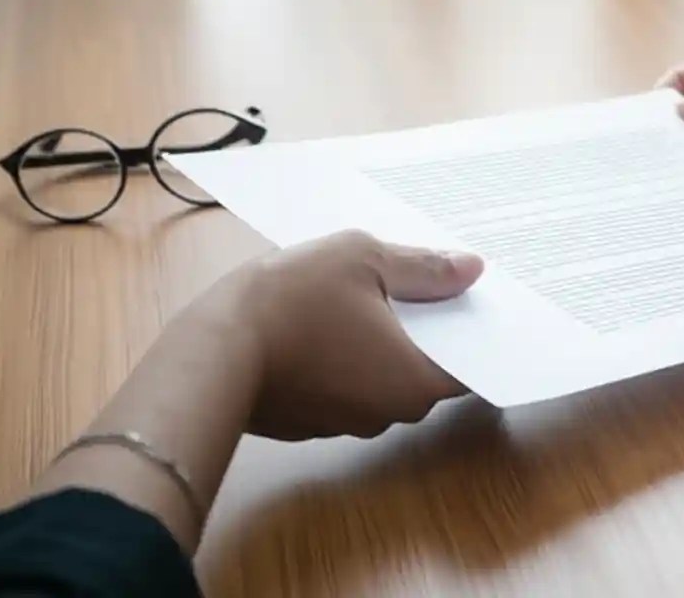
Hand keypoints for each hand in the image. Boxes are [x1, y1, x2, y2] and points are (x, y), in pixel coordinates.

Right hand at [193, 230, 483, 439]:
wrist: (210, 351)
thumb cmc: (292, 301)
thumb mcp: (364, 259)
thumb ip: (423, 267)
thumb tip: (472, 269)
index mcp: (417, 381)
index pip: (471, 364)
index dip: (474, 329)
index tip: (471, 299)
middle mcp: (390, 413)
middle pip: (427, 370)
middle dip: (427, 329)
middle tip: (419, 282)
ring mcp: (346, 423)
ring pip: (382, 379)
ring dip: (381, 345)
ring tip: (368, 295)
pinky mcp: (308, 423)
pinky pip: (344, 388)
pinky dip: (345, 361)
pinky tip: (329, 324)